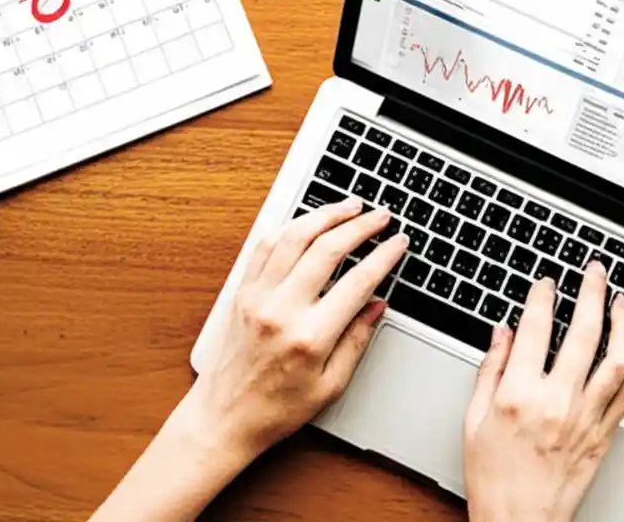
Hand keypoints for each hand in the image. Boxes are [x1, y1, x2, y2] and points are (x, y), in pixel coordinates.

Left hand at [185, 198, 406, 460]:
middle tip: (380, 215)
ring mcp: (258, 297)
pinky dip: (289, 227)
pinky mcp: (242, 293)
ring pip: (293, 237)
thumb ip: (357, 339)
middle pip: (327, 248)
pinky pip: (264, 247)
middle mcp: (282, 310)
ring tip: (348, 206)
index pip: (358, 281)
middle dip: (359, 226)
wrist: (224, 417)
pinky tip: (308, 221)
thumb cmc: (277, 409)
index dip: (384, 256)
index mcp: (311, 336)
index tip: (398, 243)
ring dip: (324, 215)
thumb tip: (378, 304)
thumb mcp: (332, 384)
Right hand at [463, 262, 623, 521]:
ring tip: (622, 301)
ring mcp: (586, 418)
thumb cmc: (493, 478)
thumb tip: (502, 331)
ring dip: (623, 323)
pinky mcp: (604, 434)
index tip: (547, 283)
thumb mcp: (473, 420)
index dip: (543, 297)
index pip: (536, 329)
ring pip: (617, 358)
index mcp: (518, 396)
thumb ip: (490, 370)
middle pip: (584, 332)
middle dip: (591, 292)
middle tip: (594, 272)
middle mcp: (556, 402)